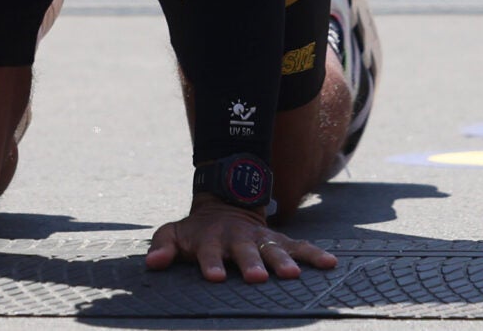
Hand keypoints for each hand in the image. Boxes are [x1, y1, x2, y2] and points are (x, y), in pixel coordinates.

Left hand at [145, 197, 337, 283]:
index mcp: (211, 239)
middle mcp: (239, 238)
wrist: (225, 204)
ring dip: (283, 260)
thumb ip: (162, 246)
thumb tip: (152, 263)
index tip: (216, 277)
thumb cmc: (196, 231)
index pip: (210, 252)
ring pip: (274, 248)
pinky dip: (315, 254)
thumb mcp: (173, 232)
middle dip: (251, 263)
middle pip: (245, 251)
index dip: (212, 263)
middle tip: (257, 277)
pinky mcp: (279, 240)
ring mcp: (261, 238)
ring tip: (293, 275)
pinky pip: (300, 246)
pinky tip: (330, 264)